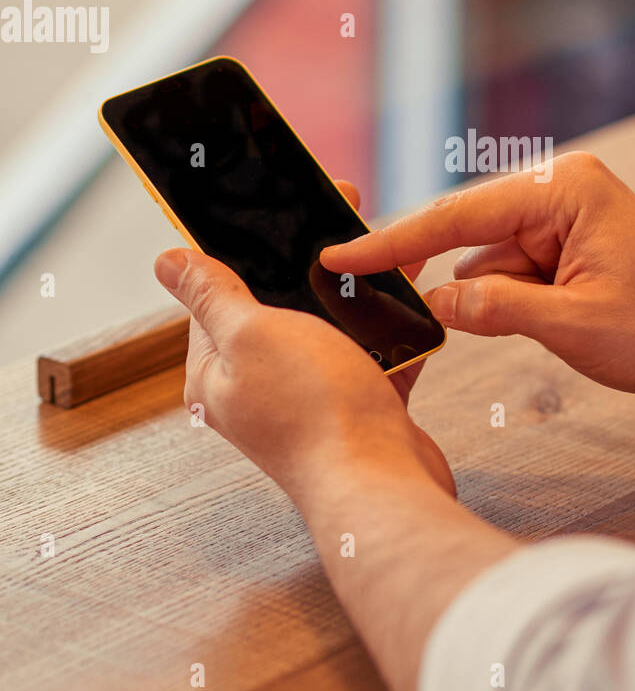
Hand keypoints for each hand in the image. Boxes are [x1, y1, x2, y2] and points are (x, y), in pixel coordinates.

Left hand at [153, 181, 453, 508]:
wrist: (384, 484)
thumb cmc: (314, 414)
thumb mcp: (252, 334)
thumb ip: (212, 295)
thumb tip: (167, 262)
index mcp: (217, 371)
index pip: (218, 294)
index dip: (248, 247)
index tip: (282, 206)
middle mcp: (260, 387)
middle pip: (282, 305)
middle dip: (313, 262)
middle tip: (345, 215)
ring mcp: (311, 399)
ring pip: (333, 325)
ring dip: (358, 290)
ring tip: (388, 249)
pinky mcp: (359, 407)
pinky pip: (374, 352)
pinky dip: (391, 325)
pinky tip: (411, 297)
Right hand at [320, 152, 634, 397]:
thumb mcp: (574, 325)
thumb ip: (496, 309)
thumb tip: (434, 300)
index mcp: (562, 190)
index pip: (457, 214)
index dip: (393, 240)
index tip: (339, 251)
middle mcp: (561, 190)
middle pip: (469, 231)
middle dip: (436, 274)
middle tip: (381, 305)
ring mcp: (567, 217)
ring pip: (490, 258)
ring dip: (484, 298)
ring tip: (520, 332)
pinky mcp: (573, 245)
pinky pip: (516, 269)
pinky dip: (504, 300)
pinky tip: (516, 327)